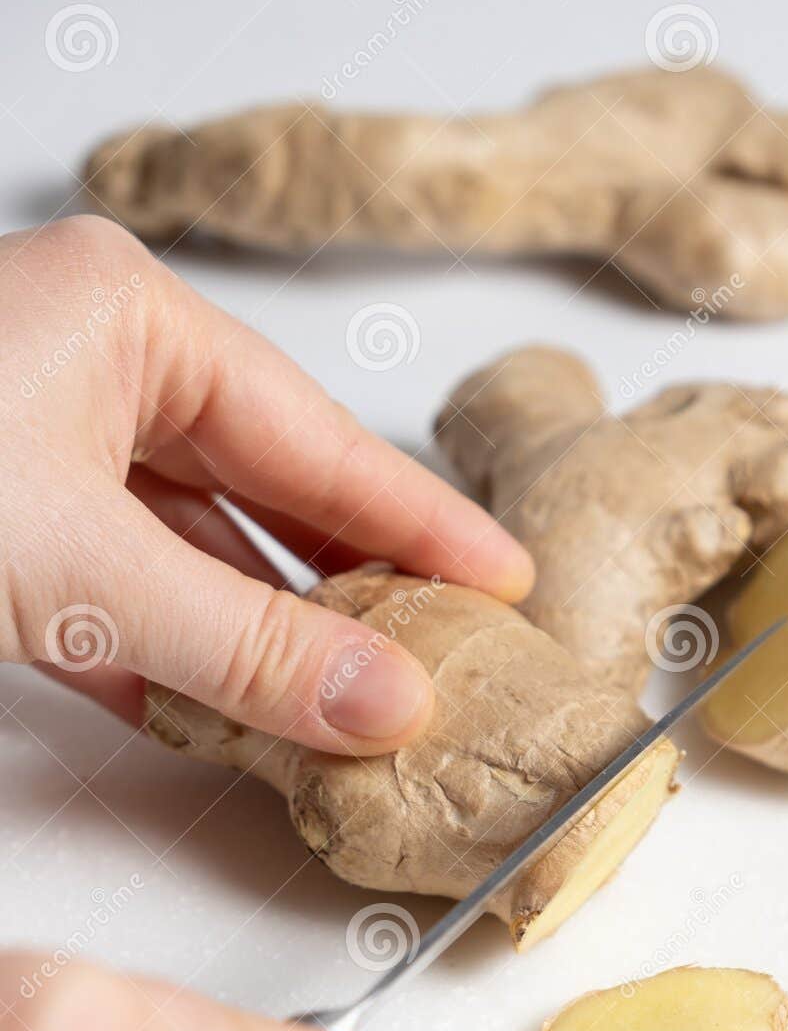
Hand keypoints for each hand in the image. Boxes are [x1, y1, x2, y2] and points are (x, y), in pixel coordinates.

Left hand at [0, 216, 532, 751]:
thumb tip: (382, 695)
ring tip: (342, 698)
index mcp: (125, 317)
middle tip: (438, 643)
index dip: (418, 518)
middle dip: (340, 582)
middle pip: (258, 487)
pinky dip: (155, 656)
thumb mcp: (79, 566)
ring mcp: (31, 440)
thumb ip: (239, 642)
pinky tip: (214, 713)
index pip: (317, 436)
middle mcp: (86, 362)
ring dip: (247, 634)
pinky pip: (103, 590)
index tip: (498, 575)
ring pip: (179, 547)